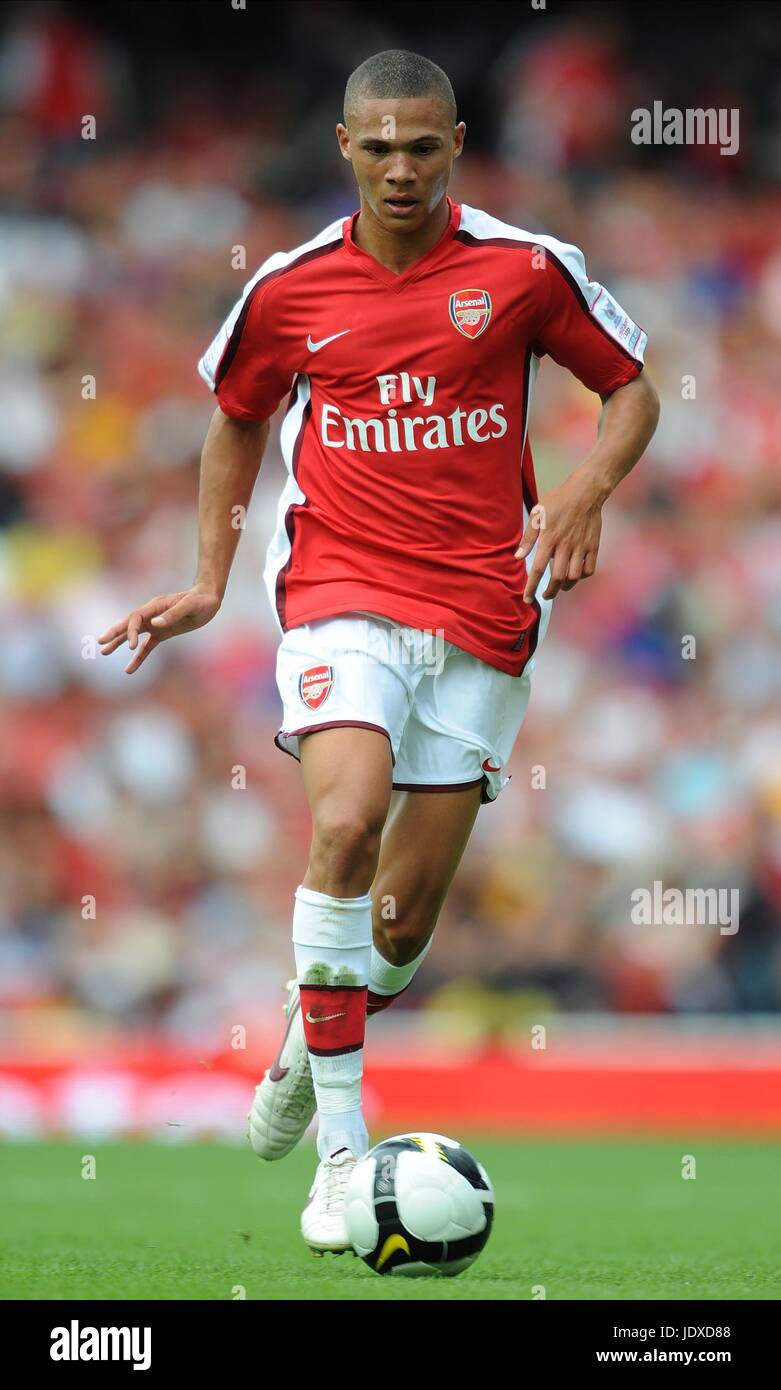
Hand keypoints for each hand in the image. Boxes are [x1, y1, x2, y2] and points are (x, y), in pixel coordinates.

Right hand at [97, 585, 221, 672]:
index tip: (130, 645)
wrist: (208, 600)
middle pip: (128, 624)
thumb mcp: (190, 606)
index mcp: (156, 606)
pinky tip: (129, 669)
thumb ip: (173, 614)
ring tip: (104, 651)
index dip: (130, 631)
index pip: (136, 618)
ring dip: (119, 643)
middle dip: (114, 633)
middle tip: (100, 642)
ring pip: (133, 635)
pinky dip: (138, 657)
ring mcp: (156, 624)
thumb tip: (155, 625)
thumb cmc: (200, 601)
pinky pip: (146, 647)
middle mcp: (152, 615)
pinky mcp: (162, 633)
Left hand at [515, 475, 602, 603]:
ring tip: (560, 587)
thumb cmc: (558, 501)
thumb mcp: (537, 515)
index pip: (539, 569)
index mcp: (549, 539)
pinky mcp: (593, 546)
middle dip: (550, 591)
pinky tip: (575, 575)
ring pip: (574, 576)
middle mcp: (565, 546)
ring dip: (566, 586)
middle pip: (558, 578)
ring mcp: (581, 547)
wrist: (585, 492)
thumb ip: (528, 538)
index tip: (527, 599)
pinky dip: (582, 576)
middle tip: (545, 595)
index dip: (532, 587)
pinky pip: (589, 569)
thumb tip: (518, 557)